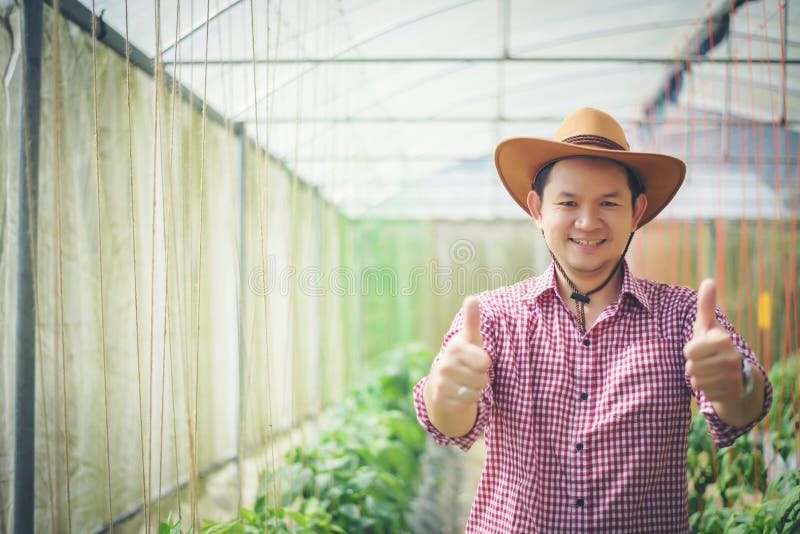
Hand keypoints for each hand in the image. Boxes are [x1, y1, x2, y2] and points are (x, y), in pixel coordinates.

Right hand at [426, 296, 491, 406]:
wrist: (441, 384)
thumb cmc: (463, 358)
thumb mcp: (470, 340)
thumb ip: (472, 321)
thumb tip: (471, 298)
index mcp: (455, 348)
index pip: (484, 361)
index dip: (485, 363)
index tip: (477, 359)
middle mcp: (445, 364)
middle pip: (482, 379)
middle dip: (482, 379)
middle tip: (471, 374)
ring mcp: (441, 382)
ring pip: (476, 392)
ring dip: (476, 391)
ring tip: (466, 384)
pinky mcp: (439, 399)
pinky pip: (467, 404)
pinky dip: (467, 402)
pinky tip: (458, 395)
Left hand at [684, 279, 744, 401]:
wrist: (738, 375)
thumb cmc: (715, 346)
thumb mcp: (708, 326)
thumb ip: (706, 306)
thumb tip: (709, 281)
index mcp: (724, 340)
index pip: (689, 350)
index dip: (690, 350)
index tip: (701, 347)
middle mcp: (732, 359)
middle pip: (690, 367)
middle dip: (693, 365)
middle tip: (706, 362)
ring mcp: (733, 378)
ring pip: (695, 381)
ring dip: (698, 378)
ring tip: (710, 372)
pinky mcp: (732, 394)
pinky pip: (704, 394)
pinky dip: (706, 390)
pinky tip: (716, 383)